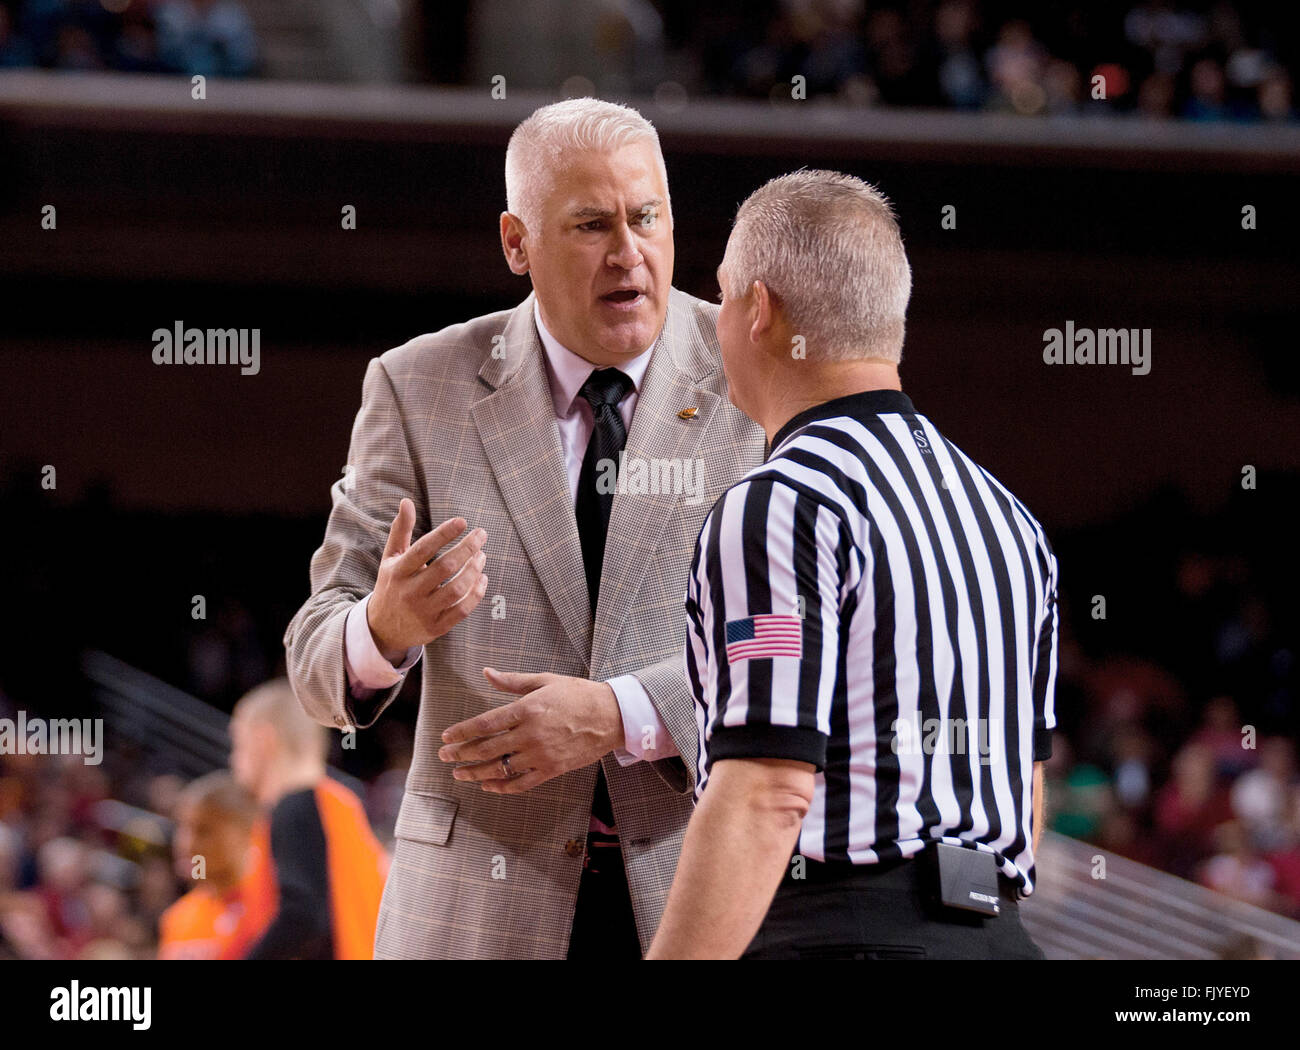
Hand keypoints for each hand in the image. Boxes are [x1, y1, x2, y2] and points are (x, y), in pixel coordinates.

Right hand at [366, 498, 487, 660]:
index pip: (422, 549)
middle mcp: (410, 592)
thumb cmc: (392, 585)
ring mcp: (423, 612)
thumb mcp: (391, 558)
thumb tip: (406, 501)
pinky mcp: (436, 627)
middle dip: (467, 548)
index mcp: (398, 572)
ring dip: (474, 570)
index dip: (444, 534)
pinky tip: (482, 578)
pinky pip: (462, 610)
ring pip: (456, 589)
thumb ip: (400, 530)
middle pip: (445, 567)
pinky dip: (476, 593)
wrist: (382, 629)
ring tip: (482, 555)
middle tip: (481, 534)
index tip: (463, 521)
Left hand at [437, 668, 624, 792]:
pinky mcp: (552, 769)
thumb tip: (487, 673)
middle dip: (461, 754)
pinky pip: (521, 783)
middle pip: (487, 748)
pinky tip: (488, 785)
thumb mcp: (544, 681)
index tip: (446, 737)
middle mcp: (530, 734)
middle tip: (444, 757)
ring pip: (500, 768)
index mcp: (526, 709)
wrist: (611, 716)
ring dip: (475, 773)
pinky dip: (502, 786)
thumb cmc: (577, 694)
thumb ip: (512, 681)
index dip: (462, 732)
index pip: (484, 724)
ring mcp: (541, 755)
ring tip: (459, 774)